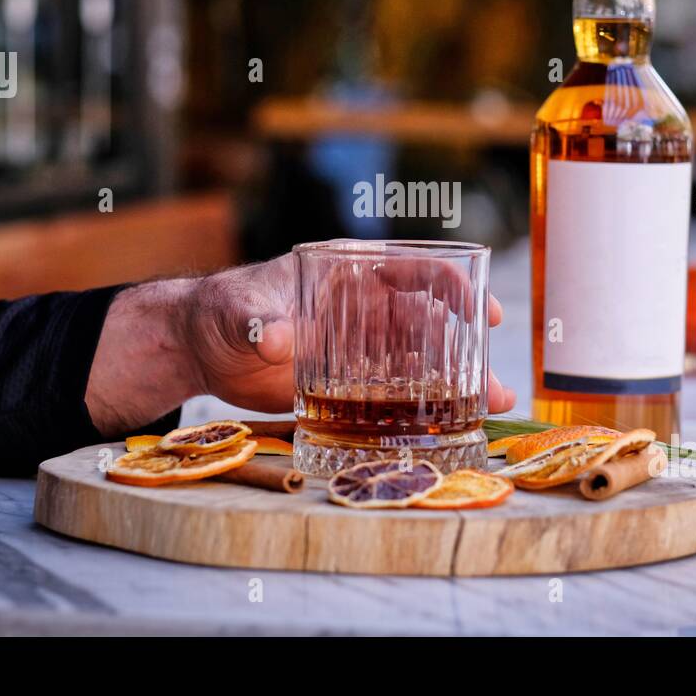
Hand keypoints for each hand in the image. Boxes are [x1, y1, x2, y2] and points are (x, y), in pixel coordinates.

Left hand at [85, 253, 517, 435]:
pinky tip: (449, 426)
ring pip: (422, 362)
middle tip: (494, 380)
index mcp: (350, 273)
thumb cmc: (222, 310)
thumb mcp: (238, 310)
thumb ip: (257, 320)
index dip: (452, 286)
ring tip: (490, 407)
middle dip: (467, 348)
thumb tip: (274, 337)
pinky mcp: (350, 383)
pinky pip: (396, 393)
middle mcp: (366, 309)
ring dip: (457, 382)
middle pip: (431, 323)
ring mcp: (362, 348)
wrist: (202, 349)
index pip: (414, 269)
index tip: (479, 309)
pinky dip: (424, 407)